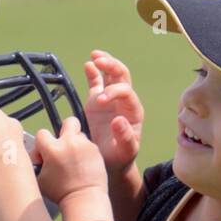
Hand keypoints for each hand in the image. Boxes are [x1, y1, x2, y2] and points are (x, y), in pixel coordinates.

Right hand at [30, 116, 107, 206]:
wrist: (85, 199)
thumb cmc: (61, 193)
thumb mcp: (40, 179)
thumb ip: (35, 163)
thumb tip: (36, 156)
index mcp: (53, 148)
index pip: (42, 133)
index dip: (42, 144)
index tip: (45, 155)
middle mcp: (69, 142)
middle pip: (68, 122)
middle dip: (65, 131)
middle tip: (64, 145)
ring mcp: (85, 145)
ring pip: (80, 135)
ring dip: (76, 144)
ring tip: (75, 160)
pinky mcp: (96, 151)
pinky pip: (89, 145)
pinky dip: (85, 153)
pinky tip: (83, 166)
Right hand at [82, 50, 142, 174]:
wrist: (108, 164)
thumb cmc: (119, 159)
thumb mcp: (125, 152)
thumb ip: (125, 137)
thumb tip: (118, 119)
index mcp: (133, 111)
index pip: (126, 91)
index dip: (113, 92)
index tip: (100, 101)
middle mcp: (123, 102)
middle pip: (121, 76)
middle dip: (112, 66)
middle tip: (99, 61)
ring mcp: (110, 100)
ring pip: (110, 75)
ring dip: (105, 62)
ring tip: (95, 56)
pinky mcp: (96, 102)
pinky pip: (96, 82)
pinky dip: (92, 72)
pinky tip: (88, 65)